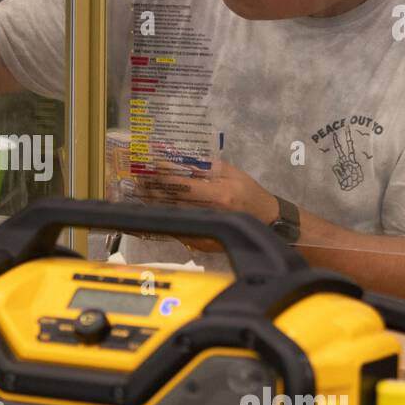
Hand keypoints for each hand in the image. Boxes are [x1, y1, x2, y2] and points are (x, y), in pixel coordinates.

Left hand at [134, 161, 278, 252]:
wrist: (265, 220)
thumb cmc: (248, 191)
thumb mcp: (230, 172)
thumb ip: (205, 166)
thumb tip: (178, 160)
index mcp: (219, 195)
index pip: (183, 185)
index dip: (164, 176)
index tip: (151, 167)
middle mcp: (210, 214)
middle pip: (172, 202)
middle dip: (154, 190)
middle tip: (139, 179)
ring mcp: (205, 231)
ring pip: (171, 216)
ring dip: (154, 204)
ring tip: (142, 192)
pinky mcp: (200, 243)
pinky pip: (176, 229)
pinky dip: (163, 218)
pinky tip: (153, 209)